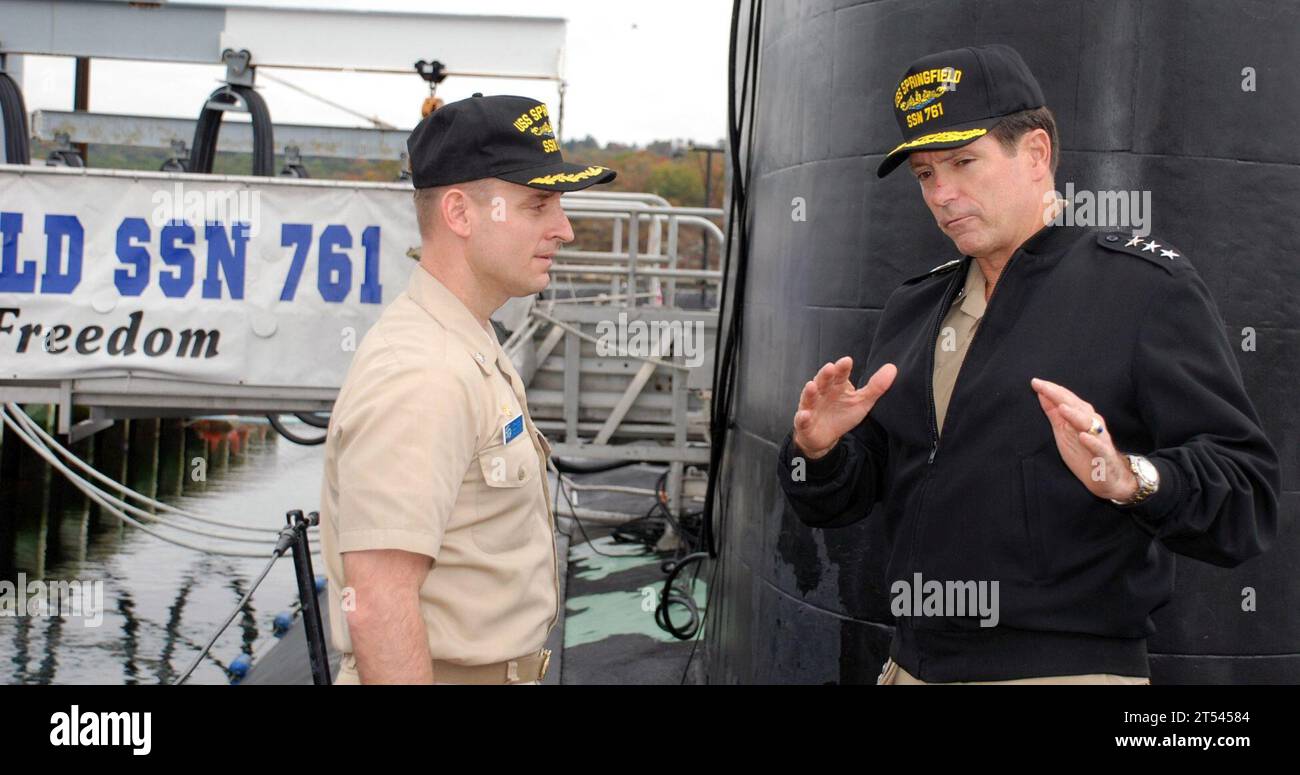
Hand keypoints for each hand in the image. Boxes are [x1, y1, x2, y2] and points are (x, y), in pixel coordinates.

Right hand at [793, 357, 896, 458]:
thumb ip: (876, 387)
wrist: (824, 436)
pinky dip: (802, 417)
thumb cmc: (842, 414)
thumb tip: (893, 368)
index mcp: (837, 386)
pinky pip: (802, 419)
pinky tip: (804, 414)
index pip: (840, 375)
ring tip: (811, 385)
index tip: (847, 361)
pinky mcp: (804, 422)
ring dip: (809, 392)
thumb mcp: (862, 402)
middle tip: (830, 368)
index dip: (843, 368)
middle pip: (823, 382)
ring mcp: (811, 406)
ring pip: (810, 397)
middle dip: (825, 375)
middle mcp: (822, 392)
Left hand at [1030, 377, 1137, 500]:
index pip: (1066, 398)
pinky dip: (1092, 441)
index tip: (1035, 382)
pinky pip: (1099, 447)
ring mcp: (1099, 438)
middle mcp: (1092, 423)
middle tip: (1043, 387)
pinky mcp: (1104, 455)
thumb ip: (1054, 413)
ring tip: (1062, 408)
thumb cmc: (1083, 451)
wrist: (1107, 477)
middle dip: (1059, 395)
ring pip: (1089, 423)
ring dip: (1076, 415)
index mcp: (1081, 416)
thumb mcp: (1063, 431)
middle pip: (1076, 406)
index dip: (1051, 390)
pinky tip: (1083, 436)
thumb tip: (1041, 393)